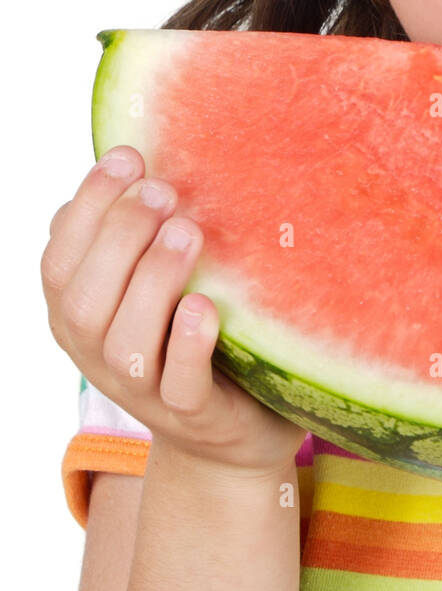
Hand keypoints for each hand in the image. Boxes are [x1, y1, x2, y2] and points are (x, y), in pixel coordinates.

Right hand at [42, 144, 306, 475]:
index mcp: (80, 317)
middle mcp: (100, 355)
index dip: (88, 207)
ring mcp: (144, 391)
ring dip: (152, 279)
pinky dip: (188, 344)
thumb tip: (128, 160)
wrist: (233, 434)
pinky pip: (181, 384)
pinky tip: (205, 306)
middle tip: (165, 191)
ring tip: (188, 231)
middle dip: (119, 236)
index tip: (128, 156)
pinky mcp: (195, 414)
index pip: (59, 260)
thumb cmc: (190, 338)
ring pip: (125, 341)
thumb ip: (131, 238)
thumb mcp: (151, 286)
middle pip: (83, 299)